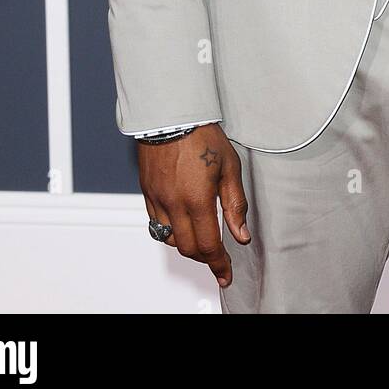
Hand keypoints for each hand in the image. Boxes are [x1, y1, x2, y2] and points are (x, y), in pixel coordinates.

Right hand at [138, 124, 249, 286]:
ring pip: (169, 239)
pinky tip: (182, 221)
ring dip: (186, 244)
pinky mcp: (147, 192)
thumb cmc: (202, 135)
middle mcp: (174, 204)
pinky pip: (155, 223)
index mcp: (197, 200)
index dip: (218, 264)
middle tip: (217, 256)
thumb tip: (241, 234)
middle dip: (204, 257)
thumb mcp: (230, 167)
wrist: (171, 114)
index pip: (208, 246)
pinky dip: (170, 230)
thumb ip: (235, 204)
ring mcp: (157, 199)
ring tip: (201, 238)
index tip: (225, 274)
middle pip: (187, 248)